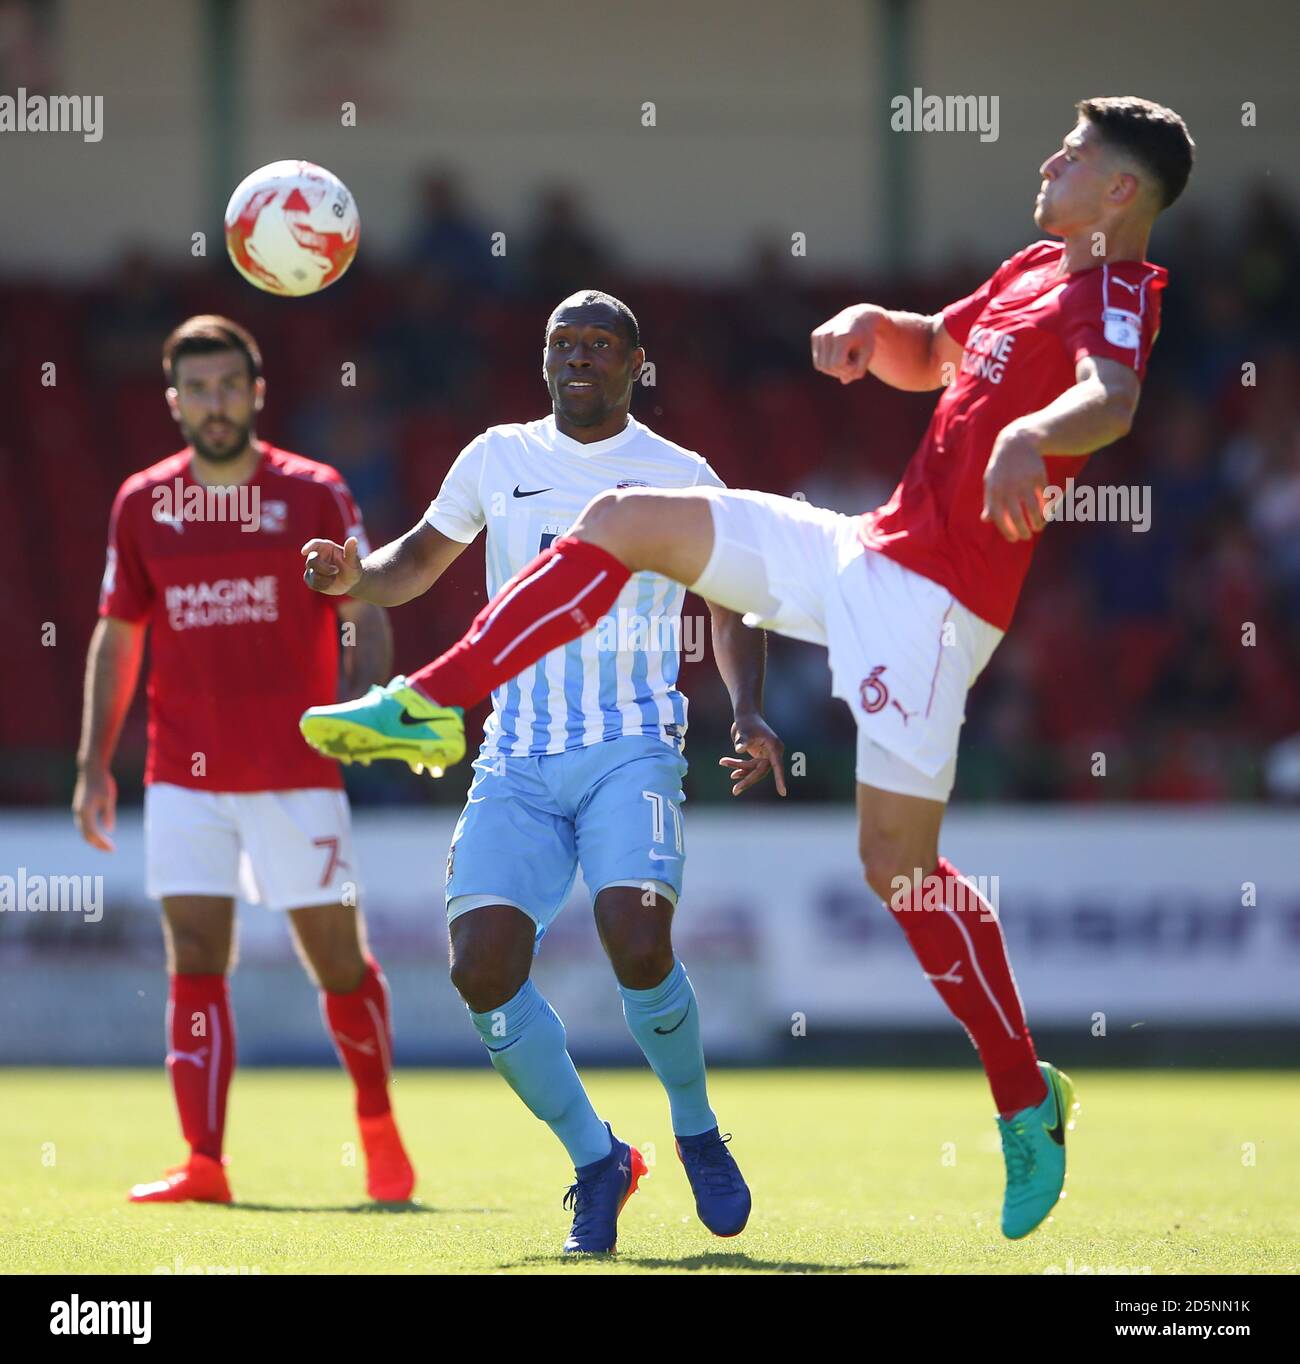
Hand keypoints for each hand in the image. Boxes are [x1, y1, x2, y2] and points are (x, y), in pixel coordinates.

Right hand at [73, 766, 116, 851]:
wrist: (90, 769)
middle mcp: (79, 813)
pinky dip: (91, 832)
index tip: (113, 849)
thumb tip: (110, 831)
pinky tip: (100, 834)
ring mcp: (78, 810)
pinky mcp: (80, 807)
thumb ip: (108, 814)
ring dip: (94, 839)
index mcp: (86, 812)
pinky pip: (83, 825)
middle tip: (110, 850)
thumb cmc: (102, 782)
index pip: (93, 833)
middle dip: (98, 844)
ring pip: (83, 831)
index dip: (102, 843)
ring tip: (106, 845)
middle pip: (86, 835)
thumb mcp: (108, 798)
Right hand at [302, 536, 362, 594]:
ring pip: (311, 574)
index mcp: (327, 547)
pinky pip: (312, 584)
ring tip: (334, 578)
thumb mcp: (353, 560)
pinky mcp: (312, 579)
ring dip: (325, 579)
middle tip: (336, 571)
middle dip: (324, 568)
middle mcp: (317, 556)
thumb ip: (351, 551)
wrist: (351, 582)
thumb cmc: (352, 568)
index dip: (309, 547)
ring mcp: (313, 568)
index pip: (315, 544)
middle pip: (312, 561)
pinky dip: (322, 586)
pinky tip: (330, 584)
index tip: (304, 552)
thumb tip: (353, 539)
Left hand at [719, 714, 786, 796]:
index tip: (783, 793)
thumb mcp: (743, 730)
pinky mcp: (759, 756)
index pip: (777, 765)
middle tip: (735, 791)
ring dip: (739, 768)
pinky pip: (750, 766)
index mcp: (774, 746)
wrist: (746, 716)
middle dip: (747, 780)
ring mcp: (766, 755)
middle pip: (761, 771)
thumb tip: (739, 749)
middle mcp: (773, 752)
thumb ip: (742, 740)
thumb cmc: (746, 721)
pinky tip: (727, 765)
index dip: (780, 779)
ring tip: (723, 761)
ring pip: (754, 769)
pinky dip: (739, 766)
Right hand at [810, 304, 878, 384]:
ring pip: (820, 366)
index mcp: (841, 336)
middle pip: (828, 367)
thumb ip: (858, 370)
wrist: (859, 317)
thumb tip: (844, 381)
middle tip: (852, 362)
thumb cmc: (866, 338)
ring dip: (834, 368)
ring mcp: (819, 334)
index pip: (838, 364)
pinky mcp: (815, 335)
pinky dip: (828, 363)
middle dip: (841, 370)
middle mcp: (827, 334)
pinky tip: (837, 354)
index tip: (858, 362)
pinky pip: (818, 361)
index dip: (848, 369)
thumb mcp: (868, 355)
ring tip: (845, 358)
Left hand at [981, 424, 1047, 541]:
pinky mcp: (1038, 476)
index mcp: (994, 491)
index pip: (999, 517)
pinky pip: (1044, 498)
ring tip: (1038, 527)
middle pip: (1016, 516)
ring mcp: (1024, 481)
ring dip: (1037, 522)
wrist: (1016, 443)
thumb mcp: (990, 481)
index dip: (1007, 531)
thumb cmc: (1001, 467)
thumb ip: (989, 501)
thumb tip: (985, 520)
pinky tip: (1047, 514)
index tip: (1014, 539)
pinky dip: (1047, 508)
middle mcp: (1008, 487)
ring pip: (1032, 509)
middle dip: (1023, 531)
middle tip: (1027, 537)